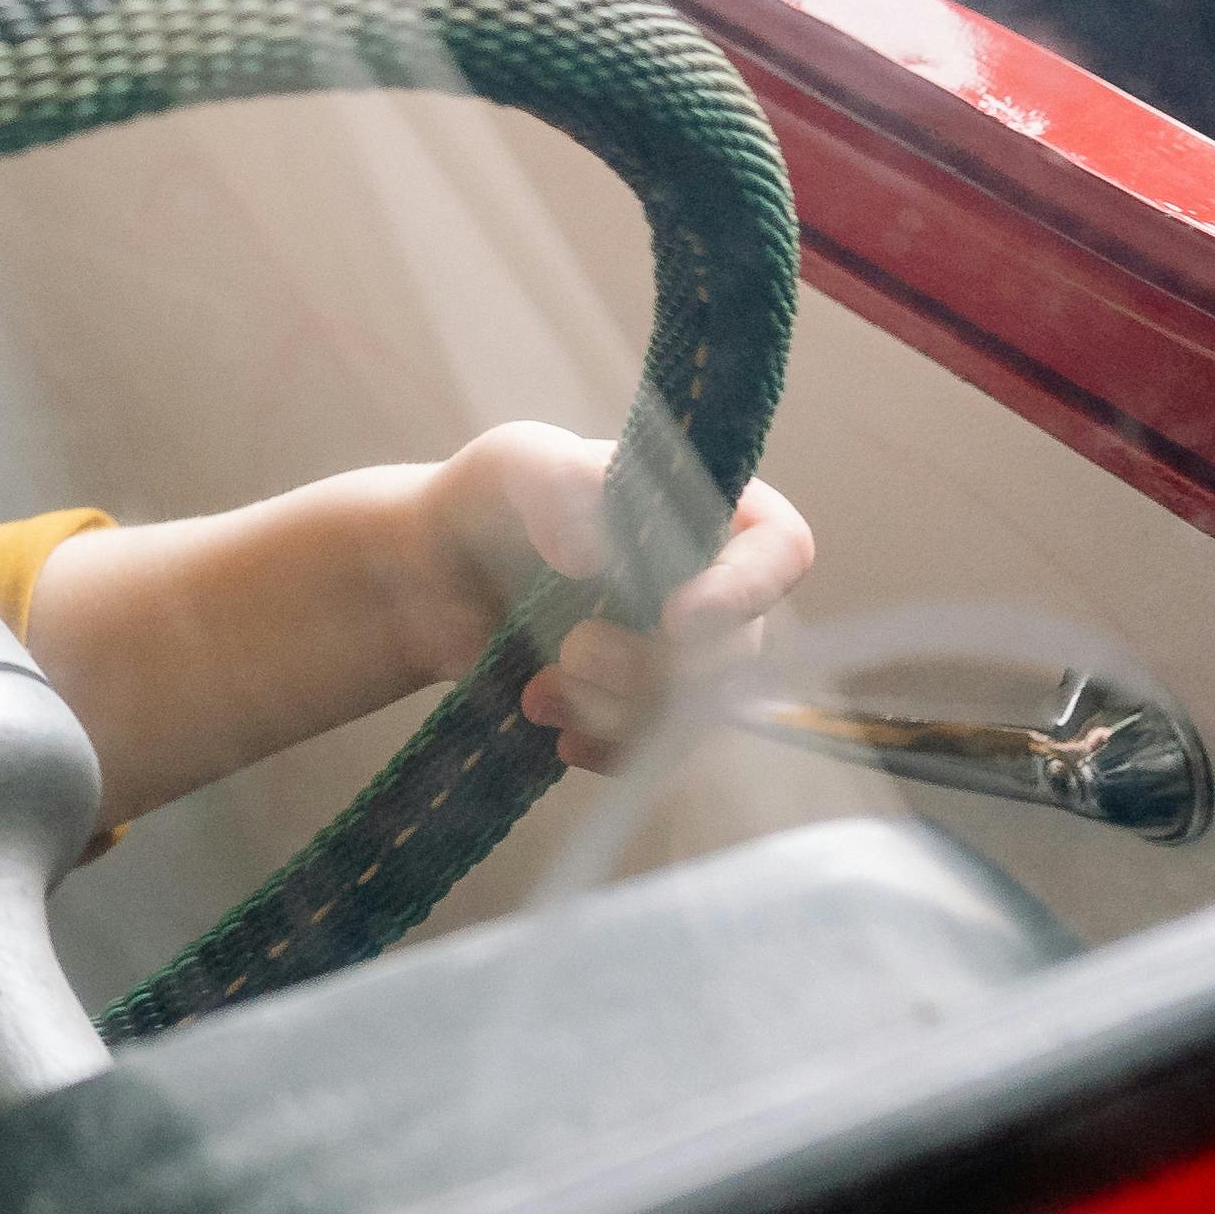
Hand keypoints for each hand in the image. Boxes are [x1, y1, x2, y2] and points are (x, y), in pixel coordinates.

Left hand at [410, 422, 814, 770]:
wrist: (434, 577)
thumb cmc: (491, 499)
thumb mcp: (515, 462)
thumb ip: (557, 482)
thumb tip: (595, 551)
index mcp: (708, 509)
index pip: (780, 550)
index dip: (745, 590)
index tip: (674, 617)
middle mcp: (712, 586)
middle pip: (733, 650)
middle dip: (649, 665)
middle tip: (570, 652)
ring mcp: (680, 655)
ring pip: (692, 710)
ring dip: (615, 711)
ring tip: (536, 691)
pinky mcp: (641, 709)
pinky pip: (654, 751)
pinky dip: (608, 751)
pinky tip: (555, 734)